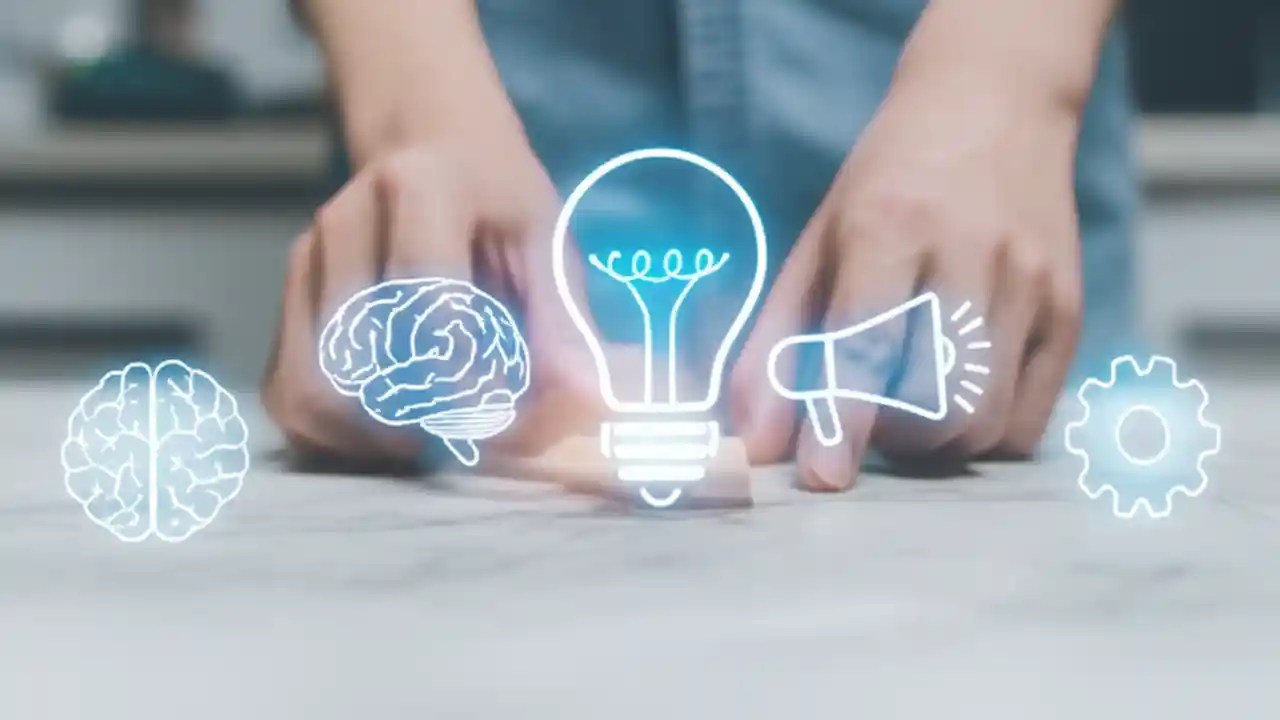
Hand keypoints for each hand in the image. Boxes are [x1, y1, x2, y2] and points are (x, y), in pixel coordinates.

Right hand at [262, 129, 602, 465]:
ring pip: (312, 388)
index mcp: (421, 186)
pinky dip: (335, 438)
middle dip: (417, 420)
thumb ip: (564, 322)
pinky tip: (390, 437)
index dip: (458, 372)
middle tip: (471, 439)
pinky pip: (290, 397)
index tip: (495, 424)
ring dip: (370, 441)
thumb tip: (587, 405)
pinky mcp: (286, 303)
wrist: (425, 143)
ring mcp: (306, 262)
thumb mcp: (546, 239)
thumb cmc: (497, 198)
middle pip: (360, 354)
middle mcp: (345, 220)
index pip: (425, 290)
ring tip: (430, 444)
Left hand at [731, 76, 1083, 490]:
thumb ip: (775, 348)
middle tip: (869, 416)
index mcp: (891, 226)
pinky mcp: (1070, 310)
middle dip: (889, 437)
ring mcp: (1032, 284)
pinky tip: (956, 395)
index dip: (841, 421)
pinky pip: (1027, 423)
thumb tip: (752, 448)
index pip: (867, 345)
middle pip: (935, 404)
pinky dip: (980, 434)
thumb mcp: (815, 249)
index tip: (824, 477)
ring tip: (909, 405)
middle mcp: (971, 253)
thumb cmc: (886, 187)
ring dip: (934, 444)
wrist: (995, 106)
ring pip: (984, 422)